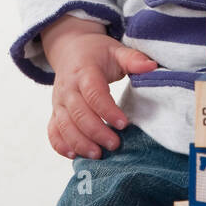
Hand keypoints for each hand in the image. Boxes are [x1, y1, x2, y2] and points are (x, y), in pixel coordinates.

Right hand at [40, 15, 158, 160]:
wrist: (70, 49)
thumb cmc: (97, 52)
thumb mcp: (116, 50)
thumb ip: (133, 59)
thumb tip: (152, 67)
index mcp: (84, 71)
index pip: (93, 92)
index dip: (107, 110)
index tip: (123, 124)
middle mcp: (68, 88)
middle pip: (78, 113)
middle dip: (96, 132)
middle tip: (115, 145)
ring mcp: (58, 101)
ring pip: (64, 125)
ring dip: (79, 142)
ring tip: (98, 155)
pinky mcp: (55, 112)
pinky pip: (53, 131)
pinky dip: (61, 145)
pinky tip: (75, 155)